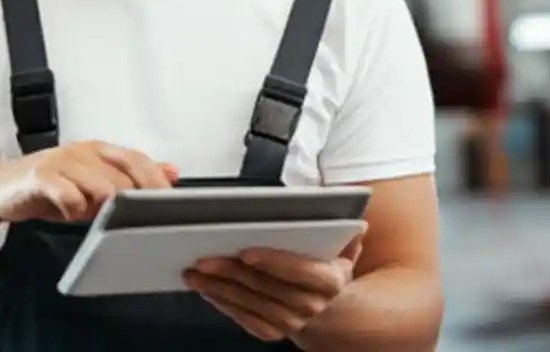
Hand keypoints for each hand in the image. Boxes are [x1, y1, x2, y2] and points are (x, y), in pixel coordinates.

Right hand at [0, 140, 177, 222]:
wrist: (0, 188)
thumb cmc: (51, 187)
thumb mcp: (94, 181)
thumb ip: (130, 177)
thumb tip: (172, 171)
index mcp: (100, 150)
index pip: (138, 160)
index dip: (155, 182)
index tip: (168, 205)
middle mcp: (84, 151)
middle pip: (124, 175)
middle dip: (132, 200)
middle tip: (132, 219)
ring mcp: (63, 161)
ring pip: (101, 186)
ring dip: (103, 208)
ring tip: (94, 217)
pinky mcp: (42, 176)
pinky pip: (69, 196)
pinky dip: (75, 210)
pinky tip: (70, 216)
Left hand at [183, 234, 363, 342]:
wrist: (326, 308)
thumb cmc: (325, 270)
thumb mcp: (343, 249)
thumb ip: (345, 232)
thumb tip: (354, 216)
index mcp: (329, 281)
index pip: (297, 270)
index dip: (271, 261)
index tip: (246, 252)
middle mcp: (310, 305)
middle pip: (264, 286)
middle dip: (230, 272)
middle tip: (204, 258)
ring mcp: (291, 322)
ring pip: (249, 303)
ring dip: (218, 288)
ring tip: (195, 272)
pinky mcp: (273, 332)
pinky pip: (243, 317)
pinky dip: (223, 303)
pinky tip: (207, 290)